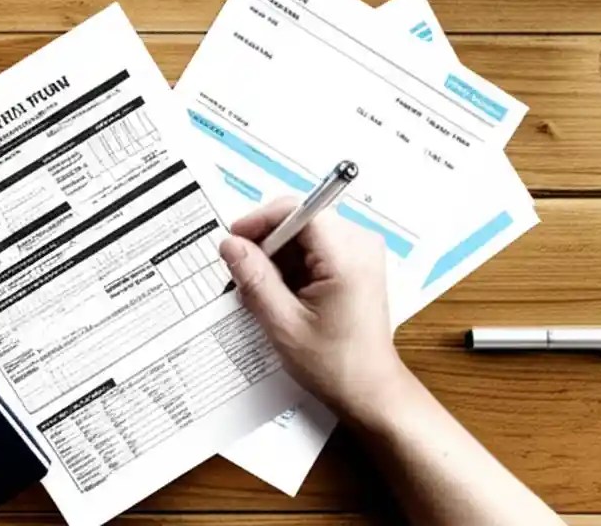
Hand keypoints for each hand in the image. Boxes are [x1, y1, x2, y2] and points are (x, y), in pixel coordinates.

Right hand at [218, 197, 407, 420]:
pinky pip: (316, 248)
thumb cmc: (334, 365)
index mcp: (348, 257)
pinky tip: (282, 296)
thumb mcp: (284, 324)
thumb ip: (255, 279)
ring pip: (305, 235)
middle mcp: (360, 244)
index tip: (234, 239)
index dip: (262, 220)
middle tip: (243, 276)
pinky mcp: (356, 263)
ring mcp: (361, 252)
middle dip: (267, 244)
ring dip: (278, 258)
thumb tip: (230, 244)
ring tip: (263, 294)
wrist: (370, 390)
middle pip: (301, 220)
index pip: (299, 211)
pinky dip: (293, 266)